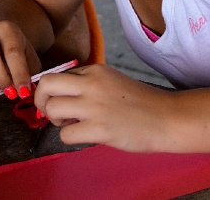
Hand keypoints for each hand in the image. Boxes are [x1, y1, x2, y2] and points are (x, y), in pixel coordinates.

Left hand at [34, 64, 171, 151]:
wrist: (167, 118)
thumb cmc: (142, 103)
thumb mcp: (113, 81)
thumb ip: (89, 83)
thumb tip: (61, 95)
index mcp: (95, 71)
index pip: (58, 74)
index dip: (53, 91)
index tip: (59, 101)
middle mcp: (91, 84)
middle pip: (46, 84)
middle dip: (41, 100)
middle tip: (50, 112)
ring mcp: (94, 106)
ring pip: (51, 109)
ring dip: (56, 121)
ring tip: (72, 124)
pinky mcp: (99, 129)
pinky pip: (65, 135)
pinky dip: (70, 138)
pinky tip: (85, 135)